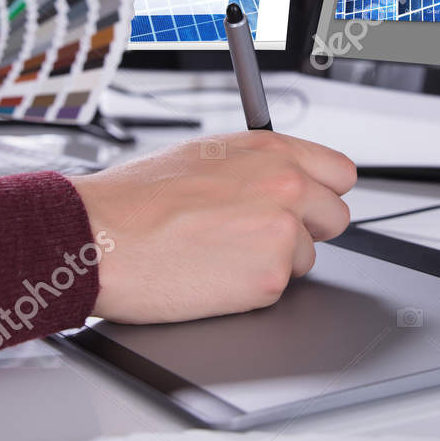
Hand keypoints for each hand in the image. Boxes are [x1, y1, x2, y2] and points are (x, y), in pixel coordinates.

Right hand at [71, 130, 356, 323]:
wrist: (100, 237)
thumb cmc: (135, 199)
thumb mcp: (204, 155)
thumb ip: (255, 166)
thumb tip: (280, 180)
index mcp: (272, 150)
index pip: (340, 173)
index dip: (321, 193)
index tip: (307, 206)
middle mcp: (287, 185)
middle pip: (336, 218)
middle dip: (305, 230)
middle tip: (256, 236)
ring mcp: (282, 232)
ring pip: (306, 258)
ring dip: (273, 262)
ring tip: (219, 254)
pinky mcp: (270, 279)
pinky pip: (278, 290)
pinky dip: (250, 290)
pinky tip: (211, 275)